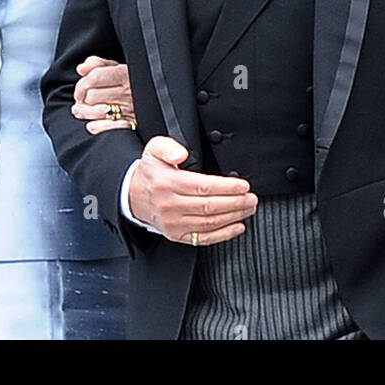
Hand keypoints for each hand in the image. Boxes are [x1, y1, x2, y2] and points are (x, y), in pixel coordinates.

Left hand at [73, 54, 135, 133]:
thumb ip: (100, 64)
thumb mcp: (121, 67)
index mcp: (126, 74)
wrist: (159, 99)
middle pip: (92, 95)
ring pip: (96, 112)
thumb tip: (81, 68)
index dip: (82, 83)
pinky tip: (92, 123)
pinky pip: (107, 128)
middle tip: (81, 98)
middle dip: (82, 97)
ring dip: (85, 112)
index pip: (95, 77)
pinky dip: (97, 126)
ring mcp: (130, 111)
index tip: (80, 87)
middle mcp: (128, 92)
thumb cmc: (136, 82)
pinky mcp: (132, 126)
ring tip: (81, 110)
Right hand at [128, 135, 256, 244]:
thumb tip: (182, 153)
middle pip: (210, 207)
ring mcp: (174, 224)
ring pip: (209, 223)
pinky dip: (223, 234)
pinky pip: (204, 238)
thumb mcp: (154, 149)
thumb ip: (168, 146)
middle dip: (235, 203)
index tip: (243, 185)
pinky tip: (237, 226)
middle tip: (252, 198)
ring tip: (248, 208)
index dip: (226, 187)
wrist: (133, 196)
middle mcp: (170, 205)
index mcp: (167, 183)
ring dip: (233, 217)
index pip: (203, 187)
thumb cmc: (150, 172)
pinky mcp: (177, 235)